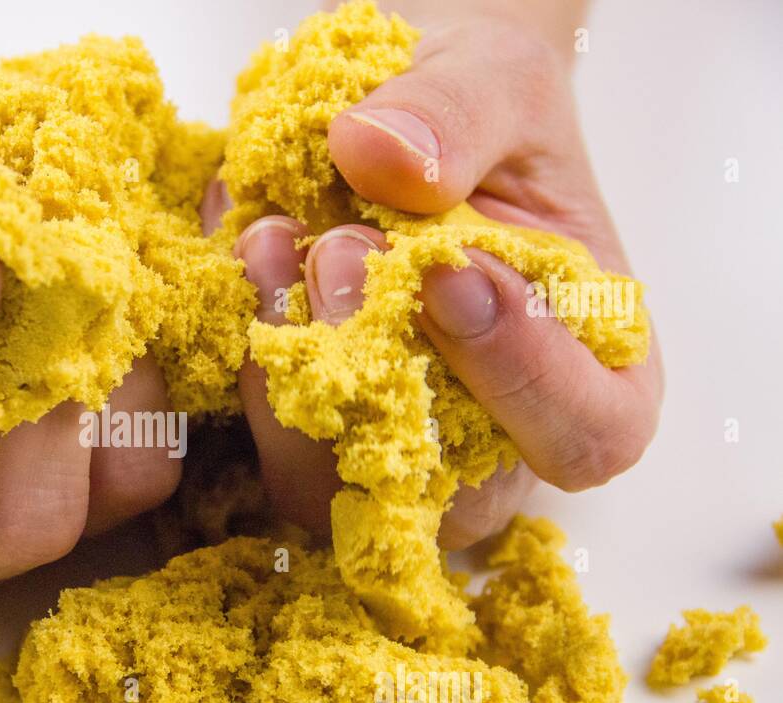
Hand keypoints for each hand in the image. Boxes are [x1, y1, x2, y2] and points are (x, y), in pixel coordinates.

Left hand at [234, 15, 663, 548]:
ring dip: (287, 369)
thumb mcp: (498, 77)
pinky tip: (248, 254)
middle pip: (441, 487)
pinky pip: (262, 433)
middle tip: (336, 250)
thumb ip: (461, 115)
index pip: (586, 434)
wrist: (407, 122)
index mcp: (598, 370)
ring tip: (272, 242)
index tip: (452, 273)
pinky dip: (242, 349)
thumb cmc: (484, 115)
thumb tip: (380, 158)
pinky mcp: (309, 428)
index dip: (521, 377)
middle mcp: (497, 434)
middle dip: (374, 374)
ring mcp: (394, 443)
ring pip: (328, 481)